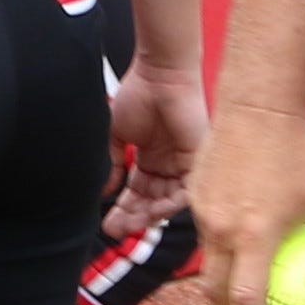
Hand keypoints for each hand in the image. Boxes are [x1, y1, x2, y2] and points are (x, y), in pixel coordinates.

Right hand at [103, 55, 209, 239]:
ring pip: (170, 200)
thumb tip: (105, 191)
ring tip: (132, 223)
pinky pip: (189, 190)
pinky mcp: (199, 160)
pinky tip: (155, 211)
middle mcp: (168, 165)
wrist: (159, 74)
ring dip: (150, 215)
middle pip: (152, 201)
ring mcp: (184, 164)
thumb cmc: (138, 96)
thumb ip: (113, 164)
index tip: (107, 224)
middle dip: (134, 218)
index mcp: (150, 159)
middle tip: (115, 230)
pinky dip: (173, 203)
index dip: (124, 210)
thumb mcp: (117, 135)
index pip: (138, 193)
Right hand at [192, 102, 304, 304]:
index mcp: (254, 236)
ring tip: (236, 292)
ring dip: (219, 281)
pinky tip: (235, 242)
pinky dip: (219, 245)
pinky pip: (205, 229)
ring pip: (207, 258)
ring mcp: (203, 210)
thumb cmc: (297, 150)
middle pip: (214, 289)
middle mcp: (222, 228)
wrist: (255, 105)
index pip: (247, 300)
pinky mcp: (194, 192)